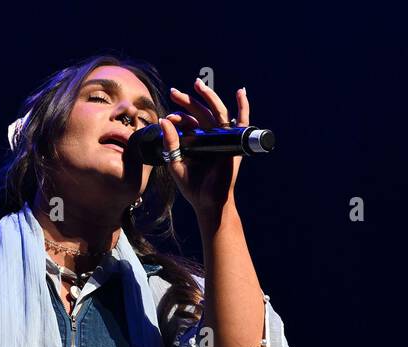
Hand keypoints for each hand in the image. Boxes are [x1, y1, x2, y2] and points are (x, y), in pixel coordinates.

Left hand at [160, 78, 248, 222]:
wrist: (207, 200)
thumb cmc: (192, 186)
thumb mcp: (176, 162)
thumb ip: (170, 142)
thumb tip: (164, 120)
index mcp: (195, 140)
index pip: (187, 122)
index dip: (178, 116)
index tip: (168, 116)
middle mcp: (209, 136)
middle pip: (200, 112)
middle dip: (188, 101)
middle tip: (175, 92)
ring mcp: (222, 138)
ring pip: (217, 112)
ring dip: (208, 96)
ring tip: (198, 85)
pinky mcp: (233, 142)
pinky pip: (241, 122)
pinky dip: (243, 106)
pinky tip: (240, 92)